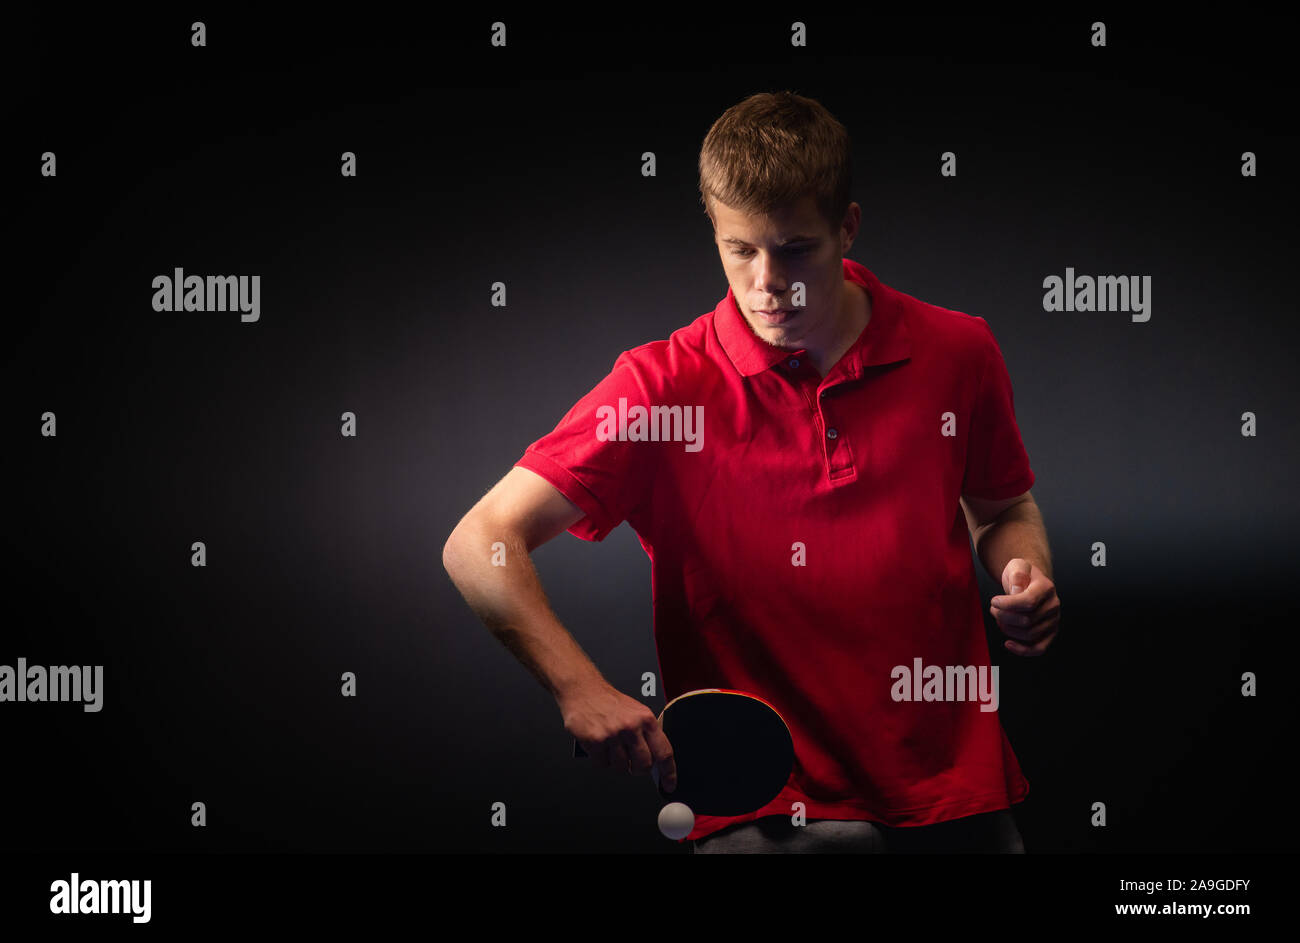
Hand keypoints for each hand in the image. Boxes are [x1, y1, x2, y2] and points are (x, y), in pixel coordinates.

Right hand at [558, 682, 677, 790]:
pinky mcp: (596, 741)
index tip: (669, 784)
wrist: (583, 689)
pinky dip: (601, 759)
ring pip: (622, 767)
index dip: (668, 772)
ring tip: (611, 747)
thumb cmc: (609, 701)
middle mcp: (632, 726)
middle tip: (632, 764)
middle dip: (638, 769)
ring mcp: (613, 734)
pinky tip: (599, 745)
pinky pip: (603, 764)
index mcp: (646, 719)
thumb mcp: (636, 712)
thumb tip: (655, 760)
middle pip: (644, 765)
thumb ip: (646, 733)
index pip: (664, 752)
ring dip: (616, 763)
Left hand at [990, 558, 1059, 656]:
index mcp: (1046, 588)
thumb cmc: (1020, 576)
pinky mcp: (1049, 633)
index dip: (1008, 605)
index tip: (994, 601)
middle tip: (993, 609)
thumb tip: (1017, 591)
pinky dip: (1022, 650)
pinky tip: (1008, 643)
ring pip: (1029, 635)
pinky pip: (1039, 648)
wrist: (1029, 582)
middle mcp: (1053, 605)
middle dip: (1003, 616)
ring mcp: (1053, 621)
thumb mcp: (1017, 566)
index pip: (1029, 602)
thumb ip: (1017, 574)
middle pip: (1026, 620)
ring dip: (1008, 629)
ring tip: (998, 618)